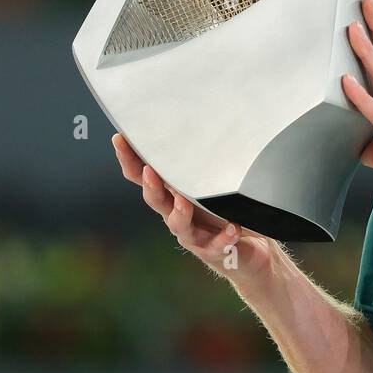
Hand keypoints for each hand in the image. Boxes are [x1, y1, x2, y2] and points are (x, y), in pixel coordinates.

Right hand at [112, 133, 281, 282]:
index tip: (121, 138)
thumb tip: (207, 120)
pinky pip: (216, 246)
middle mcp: (178, 213)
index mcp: (174, 193)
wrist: (252, 252)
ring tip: (184, 201)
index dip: (130, 159)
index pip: (145, 175)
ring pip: (179, 225)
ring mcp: (194, 235)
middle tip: (149, 170)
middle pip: (155, 199)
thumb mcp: (218, 181)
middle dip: (150, 185)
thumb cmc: (230, 211)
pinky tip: (232, 228)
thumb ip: (208, 160)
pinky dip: (223, 238)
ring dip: (179, 213)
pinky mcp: (214, 251)